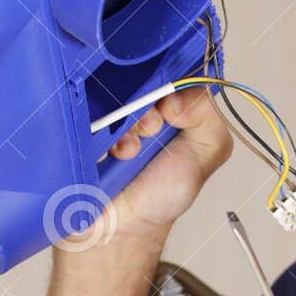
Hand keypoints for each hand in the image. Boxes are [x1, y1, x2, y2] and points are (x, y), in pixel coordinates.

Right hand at [59, 84, 232, 255]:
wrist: (122, 226)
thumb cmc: (163, 193)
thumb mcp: (206, 153)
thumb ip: (209, 119)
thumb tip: (178, 95)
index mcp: (173, 105)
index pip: (175, 68)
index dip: (175, 83)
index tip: (173, 109)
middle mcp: (142, 104)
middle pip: (144, 76)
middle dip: (152, 105)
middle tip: (154, 131)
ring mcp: (112, 113)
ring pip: (118, 94)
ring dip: (130, 122)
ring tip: (131, 151)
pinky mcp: (86, 125)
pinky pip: (92, 113)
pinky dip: (107, 134)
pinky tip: (114, 154)